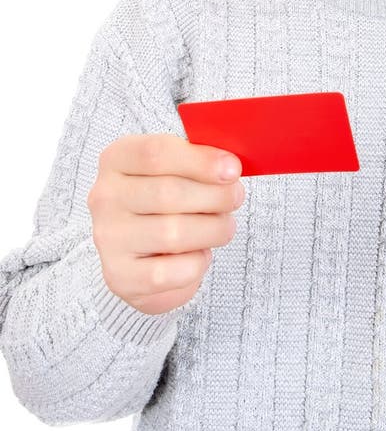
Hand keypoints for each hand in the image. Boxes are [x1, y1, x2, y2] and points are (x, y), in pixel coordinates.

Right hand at [87, 133, 244, 313]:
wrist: (140, 253)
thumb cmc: (164, 200)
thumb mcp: (176, 167)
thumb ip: (198, 159)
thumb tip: (228, 166)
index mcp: (117, 158)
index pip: (156, 153)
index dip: (201, 161)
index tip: (232, 169)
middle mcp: (105, 197)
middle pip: (169, 193)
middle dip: (215, 196)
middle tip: (235, 197)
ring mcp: (109, 238)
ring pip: (174, 233)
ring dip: (213, 229)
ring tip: (223, 226)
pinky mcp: (120, 277)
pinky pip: (173, 271)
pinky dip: (198, 263)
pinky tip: (199, 254)